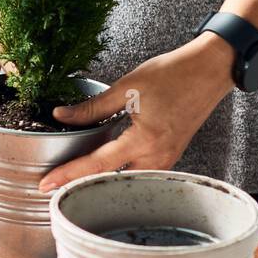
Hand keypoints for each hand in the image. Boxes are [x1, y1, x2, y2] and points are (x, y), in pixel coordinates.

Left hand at [38, 34, 235, 191]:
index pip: (97, 164)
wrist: (211, 70)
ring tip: (72, 179)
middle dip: (82, 185)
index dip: (69, 175)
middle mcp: (157, 156)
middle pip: (111, 182)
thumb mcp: (127, 87)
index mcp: (145, 140)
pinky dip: (118, 173)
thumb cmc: (175, 74)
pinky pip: (140, 173)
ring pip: (126, 181)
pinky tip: (101, 169)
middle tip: (53, 186)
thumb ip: (92, 107)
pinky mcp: (169, 156)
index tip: (46, 184)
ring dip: (100, 181)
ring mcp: (166, 160)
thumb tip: (62, 116)